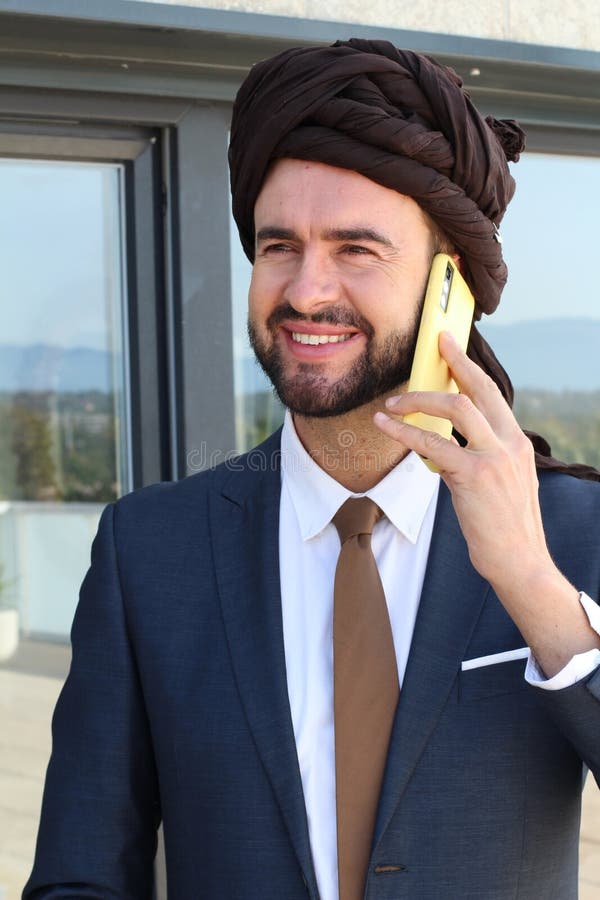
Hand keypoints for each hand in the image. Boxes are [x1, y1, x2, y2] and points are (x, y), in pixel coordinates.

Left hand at [374, 330, 552, 589]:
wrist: (520, 561)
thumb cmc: (506, 528)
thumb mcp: (505, 483)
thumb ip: (484, 458)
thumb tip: (452, 444)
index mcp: (518, 443)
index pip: (494, 395)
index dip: (471, 370)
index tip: (453, 349)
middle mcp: (511, 444)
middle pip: (479, 390)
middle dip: (455, 362)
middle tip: (434, 343)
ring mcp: (495, 458)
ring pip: (456, 408)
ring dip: (419, 400)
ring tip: (393, 402)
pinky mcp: (474, 476)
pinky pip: (433, 444)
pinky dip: (404, 432)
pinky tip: (385, 425)